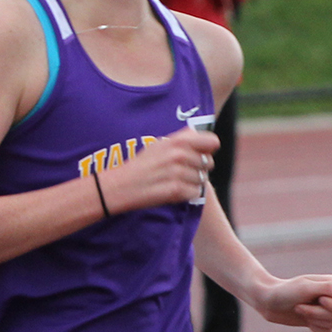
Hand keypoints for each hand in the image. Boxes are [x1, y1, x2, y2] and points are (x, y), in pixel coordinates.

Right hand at [103, 127, 219, 210]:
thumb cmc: (140, 166)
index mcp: (176, 141)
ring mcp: (177, 173)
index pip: (212, 142)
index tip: (199, 154)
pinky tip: (172, 191)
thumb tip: (202, 136)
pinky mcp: (176, 191)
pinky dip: (187, 194)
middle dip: (199, 169)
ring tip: (174, 181)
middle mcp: (178, 155)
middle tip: (181, 172)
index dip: (208, 149)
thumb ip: (182, 138)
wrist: (119, 187)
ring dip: (192, 183)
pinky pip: (195, 193)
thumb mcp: (159, 145)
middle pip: (209, 163)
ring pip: (203, 179)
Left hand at [252, 274, 331, 331]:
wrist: (267, 301)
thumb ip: (327, 288)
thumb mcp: (305, 287)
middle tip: (300, 306)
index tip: (318, 300)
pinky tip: (304, 320)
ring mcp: (327, 311)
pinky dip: (315, 328)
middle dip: (317, 313)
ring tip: (299, 309)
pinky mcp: (320, 322)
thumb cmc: (285, 290)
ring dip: (313, 319)